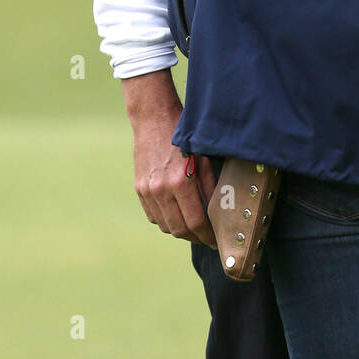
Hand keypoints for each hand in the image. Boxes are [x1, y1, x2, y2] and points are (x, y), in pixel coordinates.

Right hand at [123, 69, 216, 245]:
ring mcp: (146, 191)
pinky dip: (166, 220)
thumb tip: (220, 211)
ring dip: (180, 231)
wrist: (153, 118)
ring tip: (194, 227)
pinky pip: (153, 216)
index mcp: (180, 182)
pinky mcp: (139, 188)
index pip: (195, 222)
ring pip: (165, 226)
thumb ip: (211, 186)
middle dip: (196, 238)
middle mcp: (160, 190)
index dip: (208, 236)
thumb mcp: (204, 157)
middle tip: (208, 238)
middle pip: (179, 230)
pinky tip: (177, 214)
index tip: (216, 241)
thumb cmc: (184, 135)